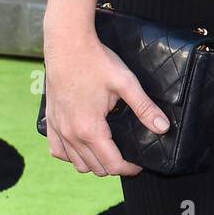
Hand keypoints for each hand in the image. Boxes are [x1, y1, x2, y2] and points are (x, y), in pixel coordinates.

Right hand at [42, 30, 168, 176]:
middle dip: (114, 166)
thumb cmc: (96, 61)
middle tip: (129, 155)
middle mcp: (71, 135)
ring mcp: (58, 130)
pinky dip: (71, 155)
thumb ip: (145, 108)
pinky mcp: (50, 122)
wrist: (67, 45)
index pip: (112, 165)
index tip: (140, 163)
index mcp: (90, 129)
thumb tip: (163, 128)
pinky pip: (58, 151)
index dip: (129, 168)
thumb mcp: (126, 83)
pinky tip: (83, 146)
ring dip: (94, 162)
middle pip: (95, 168)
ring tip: (110, 150)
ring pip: (77, 164)